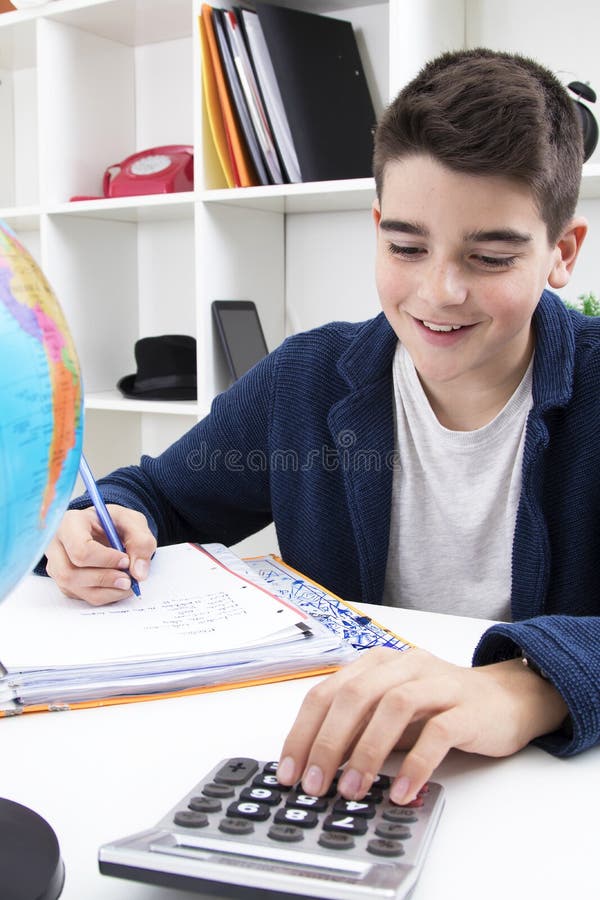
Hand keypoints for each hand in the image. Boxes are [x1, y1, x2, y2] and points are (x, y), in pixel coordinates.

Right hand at [45, 506, 156, 604]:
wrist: (108, 529)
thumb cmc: (116, 522)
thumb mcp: (134, 522)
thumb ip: (141, 542)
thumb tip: (138, 573)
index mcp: (70, 523)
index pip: (80, 549)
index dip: (105, 560)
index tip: (126, 560)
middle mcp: (56, 545)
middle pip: (70, 573)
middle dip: (104, 579)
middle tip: (129, 579)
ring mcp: (57, 566)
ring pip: (75, 588)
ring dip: (107, 590)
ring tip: (128, 582)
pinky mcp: (65, 582)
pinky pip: (82, 596)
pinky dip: (105, 595)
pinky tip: (118, 585)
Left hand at [277, 646, 567, 803]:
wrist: (507, 698)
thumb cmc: (441, 707)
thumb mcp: (391, 713)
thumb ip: (358, 728)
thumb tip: (316, 764)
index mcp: (378, 663)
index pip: (328, 691)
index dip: (304, 731)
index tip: (290, 770)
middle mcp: (404, 666)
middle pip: (355, 696)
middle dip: (328, 743)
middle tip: (315, 785)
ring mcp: (437, 683)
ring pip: (393, 707)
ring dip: (367, 751)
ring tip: (353, 790)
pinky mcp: (467, 708)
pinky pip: (438, 732)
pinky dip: (416, 763)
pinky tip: (402, 790)